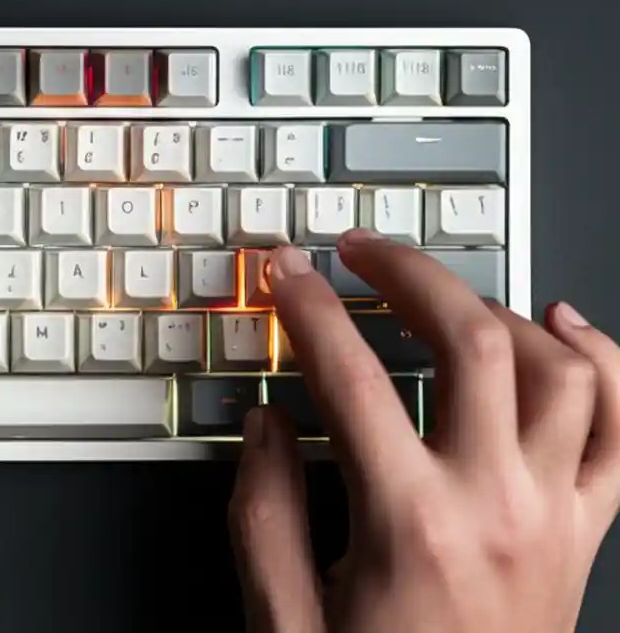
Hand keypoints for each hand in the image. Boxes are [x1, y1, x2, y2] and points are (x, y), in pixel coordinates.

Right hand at [230, 230, 619, 631]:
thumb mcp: (283, 618)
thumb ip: (264, 511)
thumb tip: (266, 424)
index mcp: (410, 525)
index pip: (350, 377)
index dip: (308, 309)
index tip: (285, 274)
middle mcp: (494, 505)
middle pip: (468, 341)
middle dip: (408, 274)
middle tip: (361, 253)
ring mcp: (553, 514)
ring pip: (557, 369)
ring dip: (498, 309)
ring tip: (443, 293)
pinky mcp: (585, 531)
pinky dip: (603, 360)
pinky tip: (564, 326)